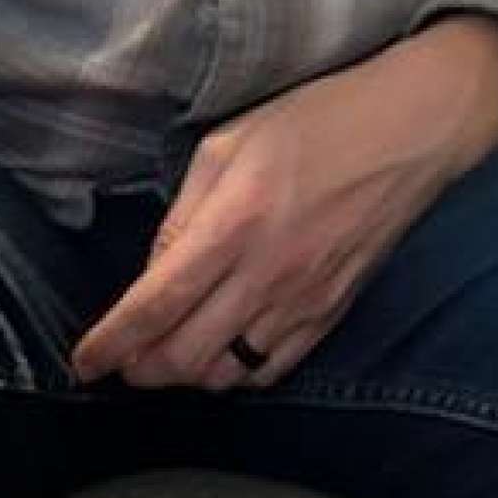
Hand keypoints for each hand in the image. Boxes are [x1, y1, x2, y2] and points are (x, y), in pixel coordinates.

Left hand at [71, 16, 497, 394]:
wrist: (413, 130)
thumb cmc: (315, 122)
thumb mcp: (229, 145)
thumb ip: (184, 217)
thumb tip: (153, 277)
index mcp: (234, 223)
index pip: (155, 305)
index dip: (111, 344)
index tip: (83, 364)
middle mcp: (265, 273)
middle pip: (184, 357)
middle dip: (142, 370)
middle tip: (124, 362)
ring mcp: (301, 302)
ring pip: (224, 373)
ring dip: (186, 375)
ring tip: (170, 355)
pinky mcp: (330, 316)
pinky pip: (269, 370)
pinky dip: (234, 373)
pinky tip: (221, 353)